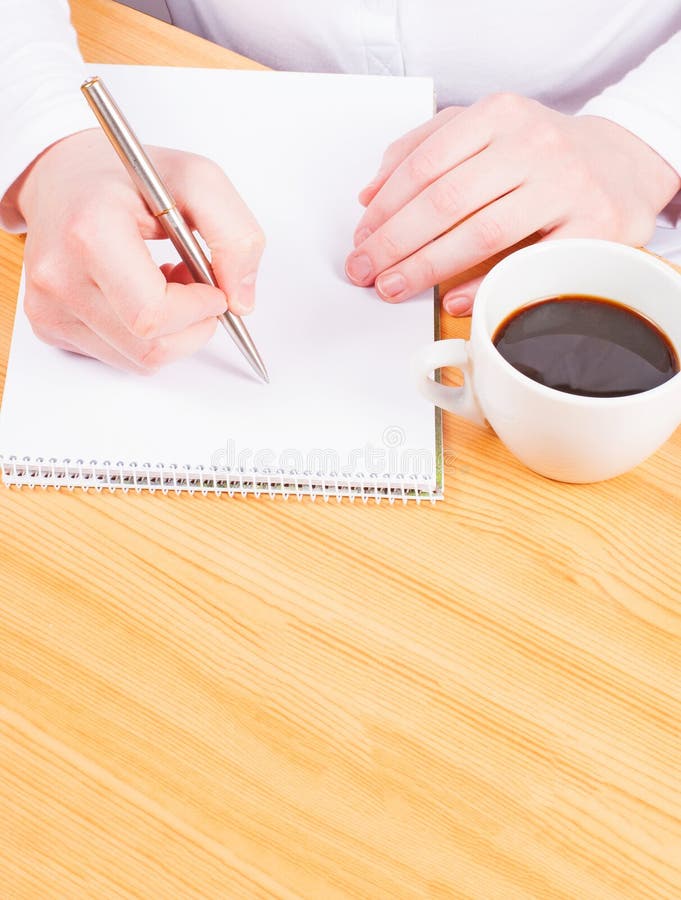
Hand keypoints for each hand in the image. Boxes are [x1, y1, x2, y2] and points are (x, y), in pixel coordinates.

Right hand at [9, 129, 264, 371]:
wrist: (60, 177)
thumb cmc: (124, 176)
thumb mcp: (197, 180)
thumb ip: (235, 236)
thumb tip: (241, 301)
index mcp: (90, 233)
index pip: (153, 315)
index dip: (198, 310)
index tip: (214, 288)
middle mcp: (59, 276)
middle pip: (151, 347)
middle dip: (192, 325)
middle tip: (196, 284)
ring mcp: (50, 308)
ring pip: (141, 360)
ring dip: (173, 331)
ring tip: (167, 283)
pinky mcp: (51, 328)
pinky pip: (122, 358)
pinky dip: (146, 336)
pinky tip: (142, 296)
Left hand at [345, 94, 680, 315]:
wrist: (622, 165)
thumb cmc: (541, 155)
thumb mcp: (484, 130)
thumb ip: (424, 150)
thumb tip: (369, 195)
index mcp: (499, 115)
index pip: (424, 165)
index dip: (385, 209)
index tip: (361, 239)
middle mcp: (533, 144)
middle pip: (445, 201)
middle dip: (394, 242)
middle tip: (365, 271)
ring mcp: (565, 184)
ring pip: (481, 232)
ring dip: (427, 266)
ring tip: (394, 287)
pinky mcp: (593, 226)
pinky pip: (527, 262)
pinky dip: (485, 285)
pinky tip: (453, 299)